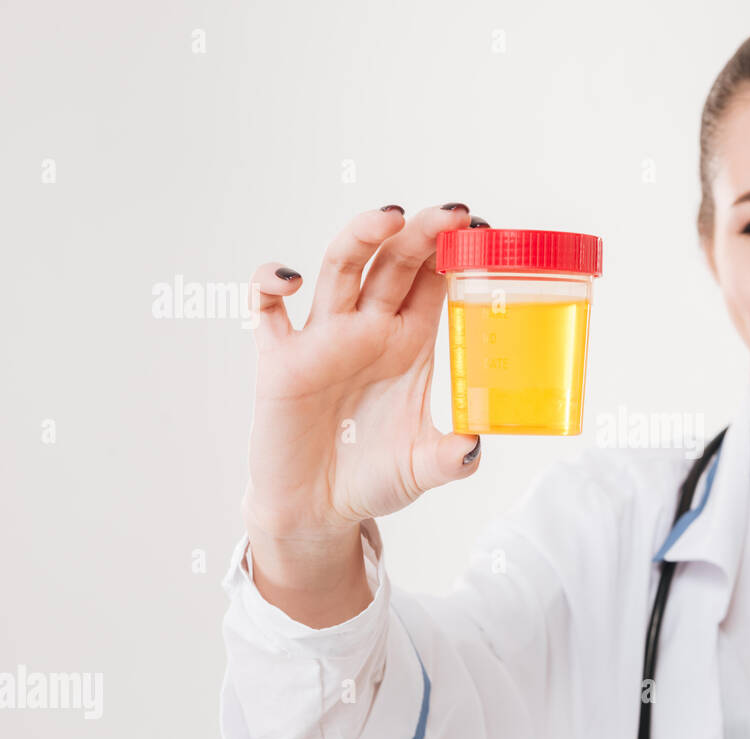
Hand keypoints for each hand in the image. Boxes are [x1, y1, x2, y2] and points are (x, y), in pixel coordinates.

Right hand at [241, 203, 486, 613]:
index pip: (433, 283)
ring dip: (361, 238)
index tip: (480, 230)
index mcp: (409, 344)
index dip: (453, 253)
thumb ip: (452, 458)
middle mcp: (368, 330)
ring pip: (340, 269)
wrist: (317, 511)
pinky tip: (291, 279)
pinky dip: (270, 283)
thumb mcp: (423, 469)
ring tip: (390, 218)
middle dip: (421, 234)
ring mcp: (323, 338)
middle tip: (450, 214)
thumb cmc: (373, 479)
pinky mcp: (280, 359)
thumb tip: (475, 447)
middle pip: (394, 264)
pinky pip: (267, 309)